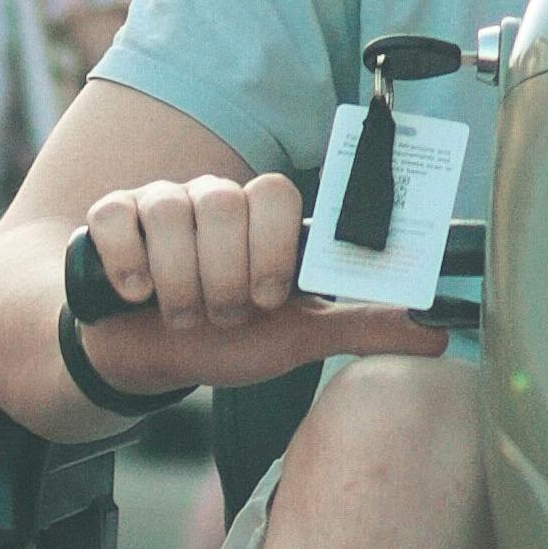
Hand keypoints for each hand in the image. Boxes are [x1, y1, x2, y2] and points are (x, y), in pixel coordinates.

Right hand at [75, 170, 447, 384]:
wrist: (146, 355)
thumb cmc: (225, 339)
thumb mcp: (298, 338)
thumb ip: (362, 327)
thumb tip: (439, 332)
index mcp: (261, 219)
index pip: (277, 194)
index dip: (271, 251)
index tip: (267, 300)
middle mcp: (212, 198)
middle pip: (223, 204)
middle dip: (222, 279)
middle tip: (221, 315)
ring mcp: (158, 202)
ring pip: (169, 213)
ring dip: (177, 285)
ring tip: (181, 314)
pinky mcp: (108, 217)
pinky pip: (116, 218)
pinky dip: (128, 266)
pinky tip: (135, 295)